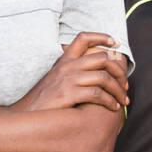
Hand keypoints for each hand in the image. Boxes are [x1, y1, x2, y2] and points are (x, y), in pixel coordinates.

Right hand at [14, 32, 128, 112]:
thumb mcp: (55, 79)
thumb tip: (95, 73)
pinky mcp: (68, 94)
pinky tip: (112, 107)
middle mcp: (67, 66)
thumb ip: (71, 72)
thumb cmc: (44, 101)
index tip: (115, 42)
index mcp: (64, 60)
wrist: (26, 115)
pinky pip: (97, 94)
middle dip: (119, 71)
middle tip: (125, 85)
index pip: (83, 38)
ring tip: (123, 100)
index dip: (101, 36)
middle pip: (102, 58)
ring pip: (104, 77)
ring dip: (118, 90)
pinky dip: (109, 101)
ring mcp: (67, 79)